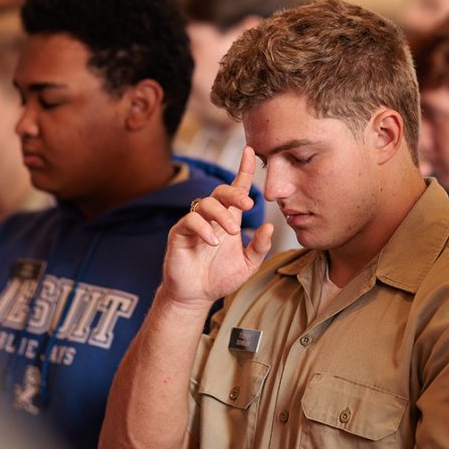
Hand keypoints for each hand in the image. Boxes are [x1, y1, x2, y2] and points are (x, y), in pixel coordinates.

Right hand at [160, 146, 273, 309]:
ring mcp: (194, 223)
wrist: (196, 297)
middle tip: (248, 205)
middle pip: (221, 191)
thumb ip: (259, 247)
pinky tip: (213, 242)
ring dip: (221, 214)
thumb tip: (269, 226)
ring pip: (206, 203)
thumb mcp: (248, 265)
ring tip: (231, 232)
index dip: (243, 170)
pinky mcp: (179, 233)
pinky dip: (203, 228)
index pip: (237, 189)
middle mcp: (211, 217)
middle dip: (235, 193)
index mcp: (228, 219)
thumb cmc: (219, 278)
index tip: (251, 152)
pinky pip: (190, 221)